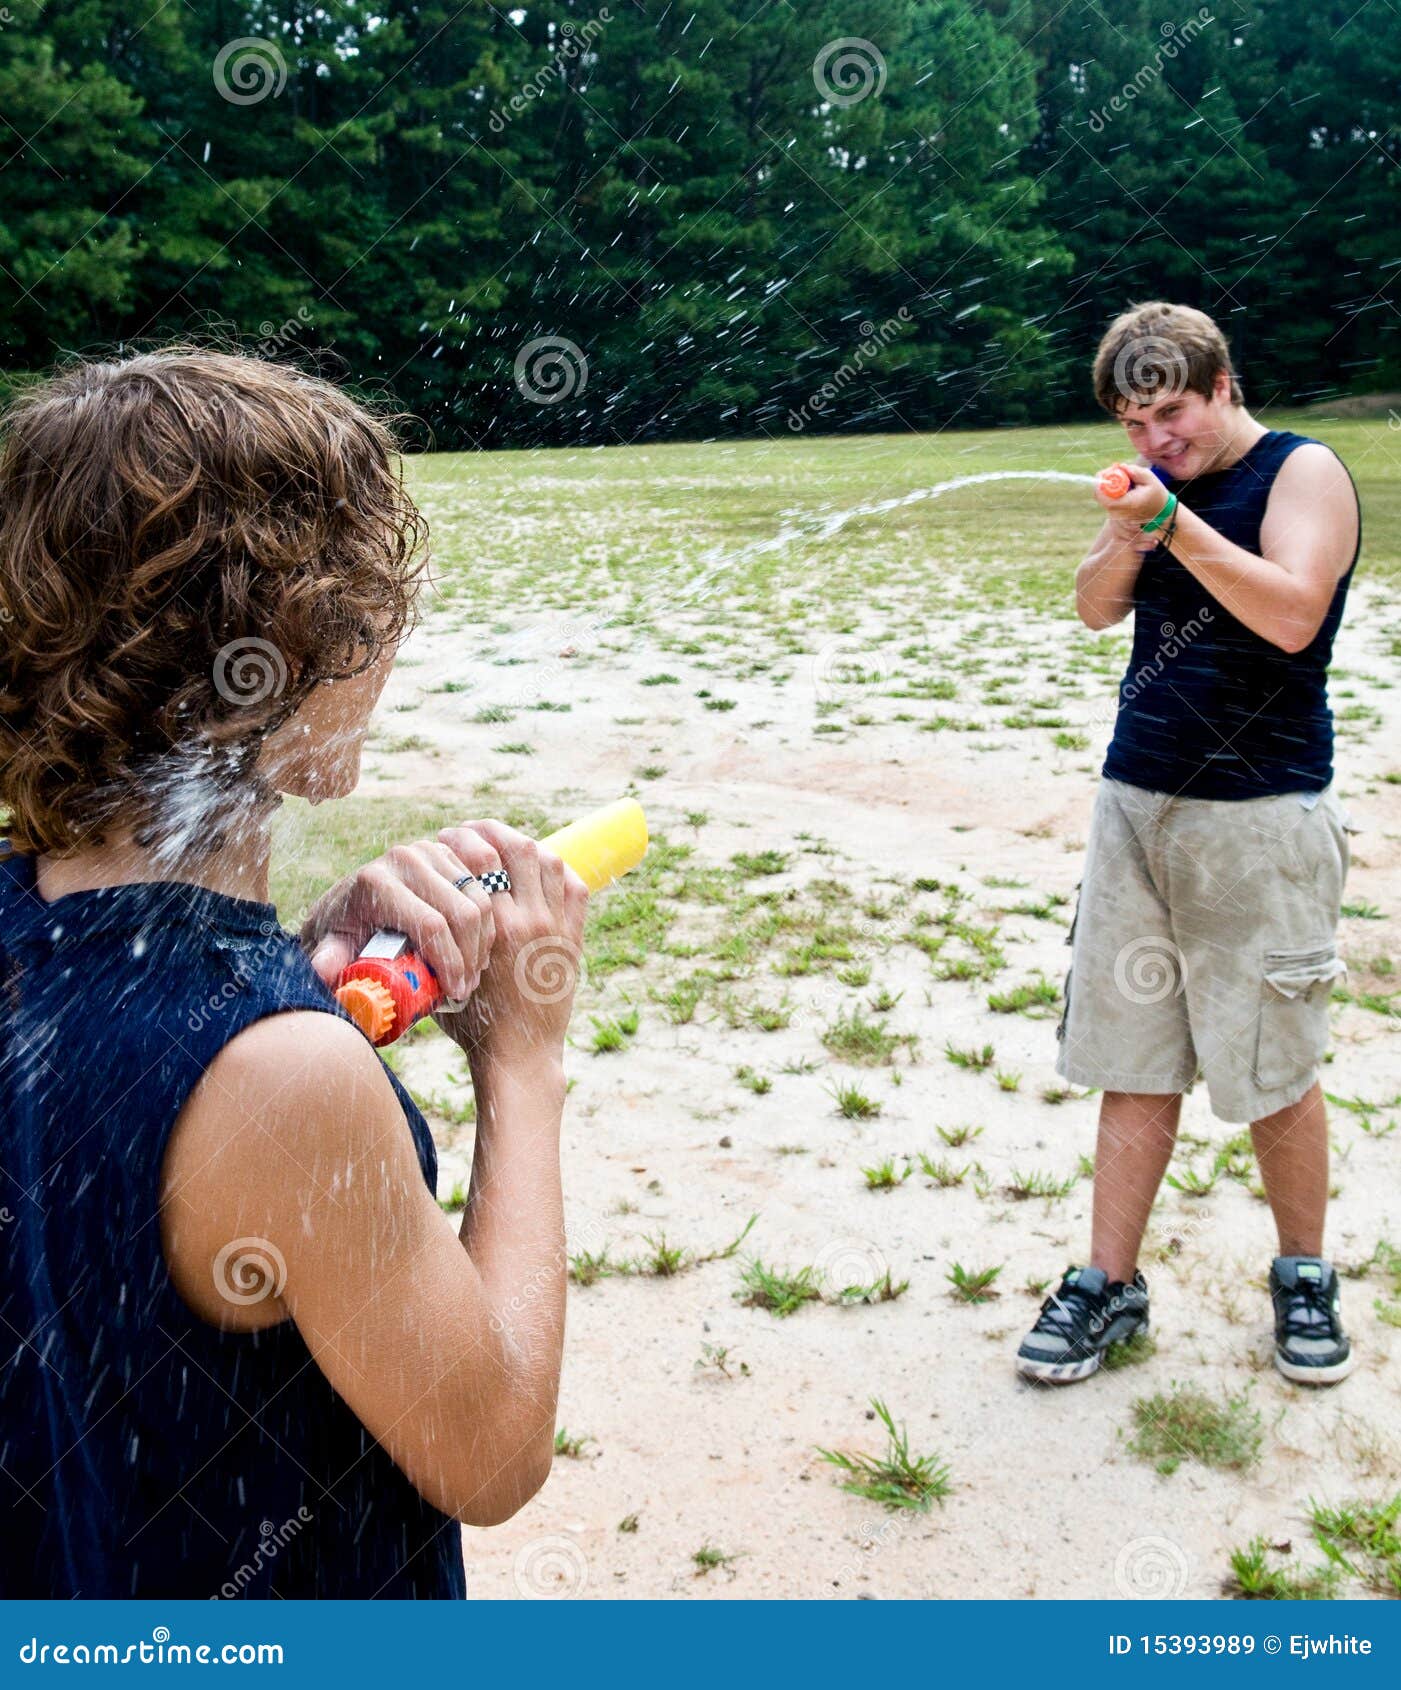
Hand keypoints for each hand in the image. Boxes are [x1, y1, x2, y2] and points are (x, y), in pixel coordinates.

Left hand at [299, 831, 499, 1001]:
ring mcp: (428, 850)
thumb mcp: (332, 948)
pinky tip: (473, 951)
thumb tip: (323, 968)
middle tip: (466, 988)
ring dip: (481, 944)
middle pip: (462, 913)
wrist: (347, 901)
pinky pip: (482, 890)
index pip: (432, 926)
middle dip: (470, 957)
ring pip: (479, 901)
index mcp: (377, 882)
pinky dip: (484, 924)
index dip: (450, 964)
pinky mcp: (446, 853)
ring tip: (471, 974)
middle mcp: (405, 858)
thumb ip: (327, 958)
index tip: (455, 992)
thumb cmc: (340, 933)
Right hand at [432, 819, 588, 1071]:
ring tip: (507, 843)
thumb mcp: (440, 980)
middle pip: (518, 849)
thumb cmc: (470, 1026)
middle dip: (495, 832)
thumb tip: (391, 916)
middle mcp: (528, 921)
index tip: (448, 837)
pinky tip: (542, 867)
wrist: (518, 1057)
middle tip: (477, 830)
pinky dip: (560, 871)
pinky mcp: (573, 939)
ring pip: (549, 862)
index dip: (462, 841)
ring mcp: (556, 927)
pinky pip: (574, 888)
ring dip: (527, 846)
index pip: (479, 861)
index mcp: (493, 929)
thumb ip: (429, 945)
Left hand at [1094, 461, 1168, 524]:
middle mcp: (1117, 511)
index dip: (1103, 481)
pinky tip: (1120, 484)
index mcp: (1127, 504)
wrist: (1157, 511)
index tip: (1112, 470)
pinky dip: (1108, 488)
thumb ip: (1136, 472)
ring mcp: (1113, 513)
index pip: (1105, 496)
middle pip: (1099, 494)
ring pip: (1100, 495)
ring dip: (1106, 483)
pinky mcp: (1111, 511)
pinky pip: (1104, 497)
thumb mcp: (1150, 479)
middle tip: (1115, 469)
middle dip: (1103, 478)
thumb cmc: (1154, 493)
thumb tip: (1121, 466)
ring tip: (1122, 477)